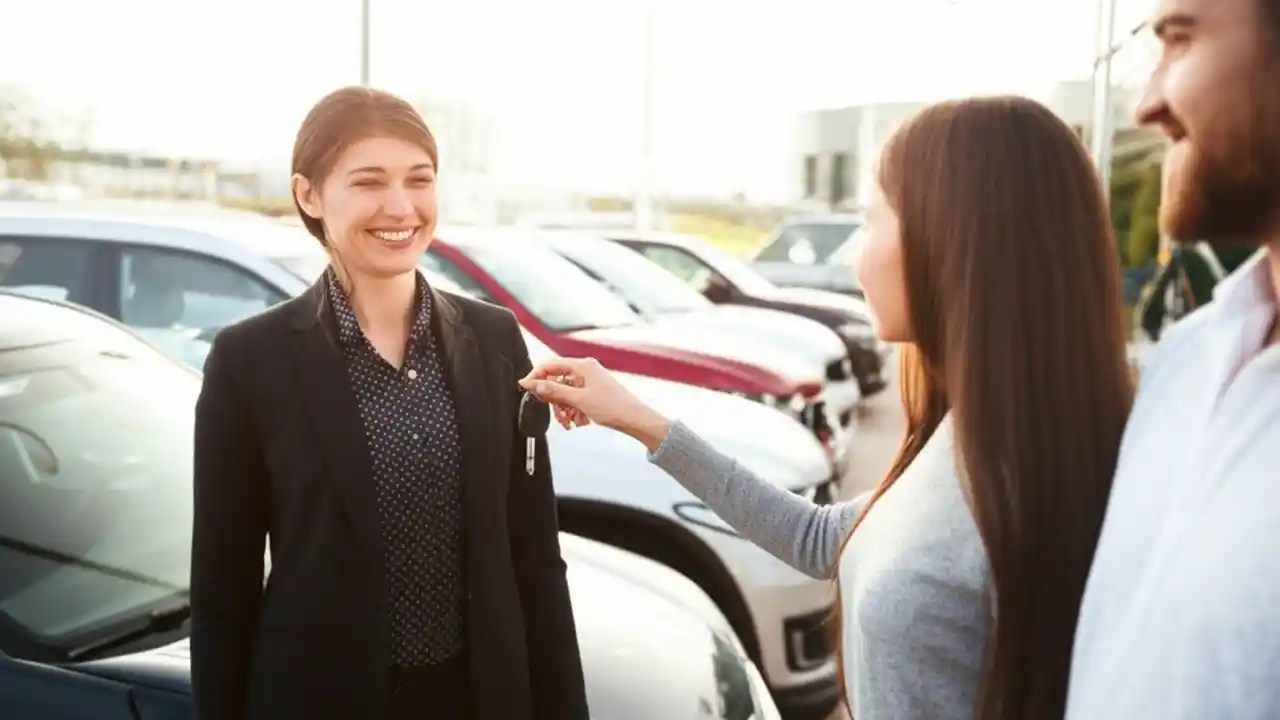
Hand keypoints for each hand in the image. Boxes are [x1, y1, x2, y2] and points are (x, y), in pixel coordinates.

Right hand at [519, 357, 671, 450]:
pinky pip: (576, 399)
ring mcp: (591, 381)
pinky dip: (574, 410)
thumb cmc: (611, 407)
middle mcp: (586, 370)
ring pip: (566, 392)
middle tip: (556, 414)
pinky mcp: (595, 392)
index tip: (526, 388)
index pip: (551, 365)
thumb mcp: (578, 400)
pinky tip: (579, 422)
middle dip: (554, 399)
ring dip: (564, 408)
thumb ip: (553, 391)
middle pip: (558, 380)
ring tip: (569, 423)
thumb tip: (532, 383)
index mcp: (583, 366)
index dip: (537, 376)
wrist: (635, 419)